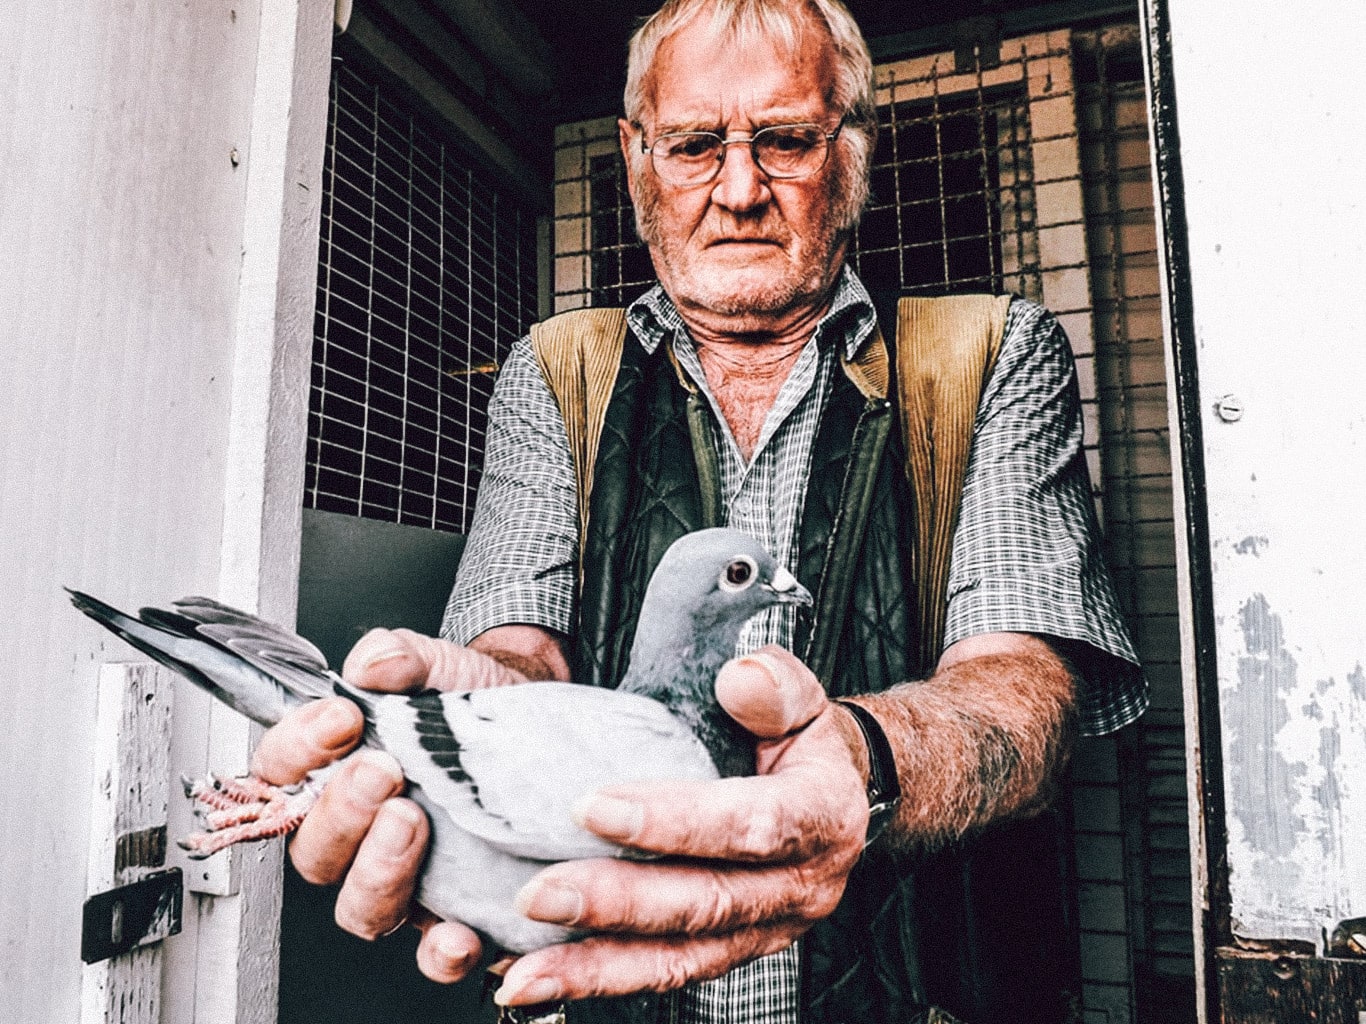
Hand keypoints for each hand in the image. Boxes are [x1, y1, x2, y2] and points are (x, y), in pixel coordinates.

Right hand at [251, 626, 534, 982]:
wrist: (545, 730)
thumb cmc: (478, 704)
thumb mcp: (444, 666)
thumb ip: (403, 657)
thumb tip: (374, 663)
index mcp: (338, 773)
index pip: (280, 773)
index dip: (297, 750)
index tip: (341, 718)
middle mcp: (361, 836)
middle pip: (313, 850)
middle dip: (341, 810)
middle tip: (383, 770)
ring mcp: (405, 879)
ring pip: (360, 907)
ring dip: (378, 871)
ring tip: (413, 822)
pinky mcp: (456, 913)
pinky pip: (433, 954)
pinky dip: (441, 951)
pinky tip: (460, 929)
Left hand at [496, 646, 868, 1005]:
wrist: (836, 797)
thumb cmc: (803, 742)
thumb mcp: (802, 701)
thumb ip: (775, 687)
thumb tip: (741, 677)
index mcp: (821, 817)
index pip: (749, 825)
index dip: (674, 822)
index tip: (592, 808)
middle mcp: (801, 887)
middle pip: (705, 903)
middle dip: (616, 904)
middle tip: (539, 895)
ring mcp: (766, 930)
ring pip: (680, 959)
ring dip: (596, 968)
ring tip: (523, 975)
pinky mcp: (731, 952)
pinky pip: (666, 974)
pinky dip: (600, 981)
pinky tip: (538, 982)